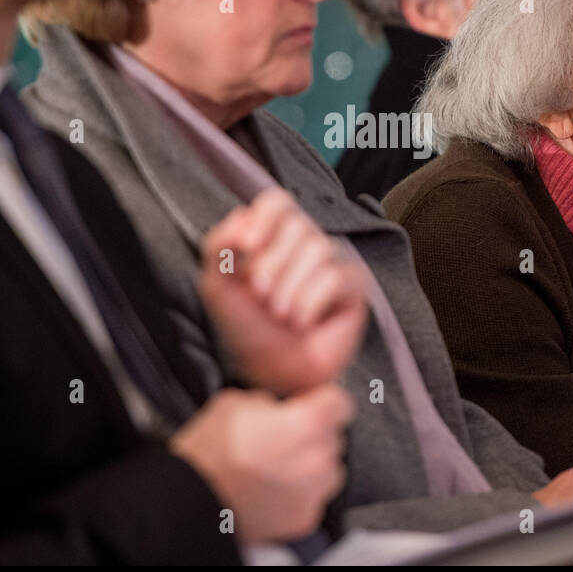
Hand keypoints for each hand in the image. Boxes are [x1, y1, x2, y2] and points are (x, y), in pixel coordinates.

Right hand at [170, 385, 353, 544]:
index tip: (311, 404)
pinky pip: (313, 497)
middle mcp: (318, 459)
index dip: (322, 401)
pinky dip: (299, 493)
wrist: (190, 502)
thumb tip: (281, 406)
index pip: (340, 403)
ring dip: (310, 465)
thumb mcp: (235, 402)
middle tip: (280, 438)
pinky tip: (272, 487)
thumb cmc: (208, 454)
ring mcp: (313, 492)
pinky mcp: (304, 519)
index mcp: (307, 423)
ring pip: (328, 469)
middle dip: (312, 435)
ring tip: (276, 466)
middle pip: (333, 437)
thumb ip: (271, 401)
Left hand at [200, 188, 368, 395]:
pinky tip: (301, 321)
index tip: (246, 248)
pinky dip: (309, 301)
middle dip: (273, 262)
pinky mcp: (355, 286)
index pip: (278, 202)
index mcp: (275, 236)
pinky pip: (335, 276)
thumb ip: (218, 245)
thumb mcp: (218, 284)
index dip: (263, 219)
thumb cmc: (248, 327)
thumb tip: (241, 218)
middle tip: (260, 295)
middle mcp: (307, 243)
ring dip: (289, 286)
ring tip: (279, 313)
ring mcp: (334, 262)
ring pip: (317, 248)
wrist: (272, 370)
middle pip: (298, 224)